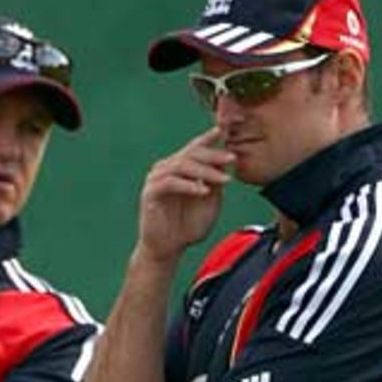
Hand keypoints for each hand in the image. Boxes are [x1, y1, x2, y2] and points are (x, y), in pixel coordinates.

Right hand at [137, 130, 234, 262]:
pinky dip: (188, 185)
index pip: (194, 148)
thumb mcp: (210, 204)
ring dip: (205, 171)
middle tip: (231, 159)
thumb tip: (226, 165)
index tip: (224, 132)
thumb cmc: (188, 227)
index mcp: (180, 168)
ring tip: (222, 180)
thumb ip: (216, 185)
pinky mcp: (150, 192)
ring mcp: (157, 179)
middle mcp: (166, 168)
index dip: (208, 138)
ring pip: (182, 165)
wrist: (168, 249)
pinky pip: (170, 182)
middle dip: (213, 155)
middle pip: (191, 153)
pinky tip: (203, 191)